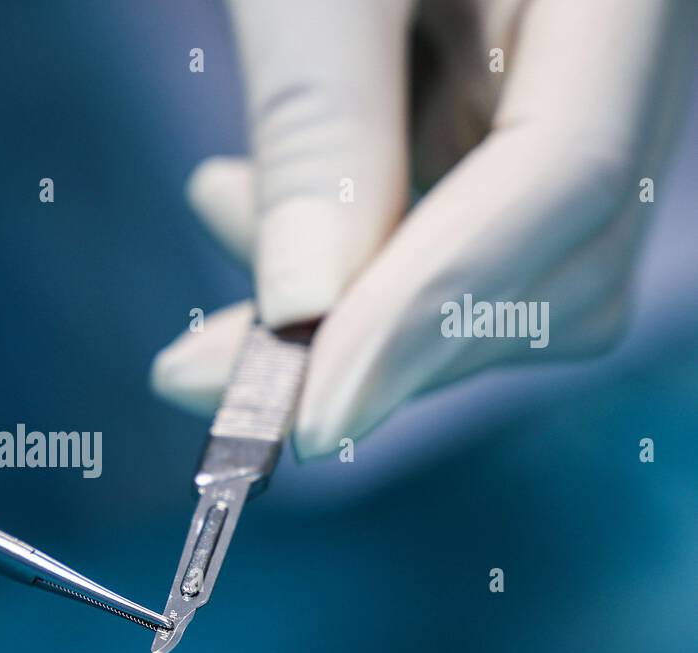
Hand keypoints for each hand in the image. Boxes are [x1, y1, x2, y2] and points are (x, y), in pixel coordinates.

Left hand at [152, 0, 694, 457]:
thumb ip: (321, 117)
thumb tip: (305, 318)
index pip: (566, 178)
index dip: (432, 314)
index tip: (305, 424)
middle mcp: (632, 46)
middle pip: (546, 256)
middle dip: (374, 340)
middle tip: (202, 378)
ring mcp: (580, 82)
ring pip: (497, 264)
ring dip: (345, 300)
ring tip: (211, 222)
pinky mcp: (515, 104)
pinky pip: (452, 218)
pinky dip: (346, 248)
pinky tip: (244, 205)